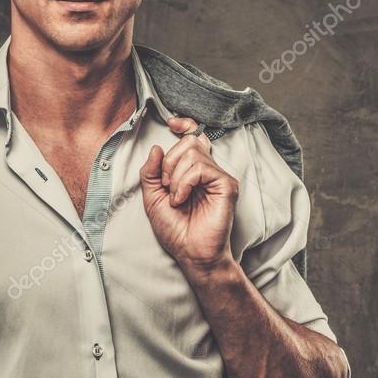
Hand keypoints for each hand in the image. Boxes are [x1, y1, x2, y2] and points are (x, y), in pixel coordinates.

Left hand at [139, 116, 238, 271]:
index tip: (172, 123)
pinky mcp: (226, 185)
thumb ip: (150, 173)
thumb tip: (156, 147)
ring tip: (176, 198)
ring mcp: (219, 177)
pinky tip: (181, 199)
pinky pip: (200, 168)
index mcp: (192, 171)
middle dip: (169, 163)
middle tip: (167, 187)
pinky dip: (184, 183)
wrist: (190, 253)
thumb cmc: (175, 230)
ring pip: (193, 153)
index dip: (185, 125)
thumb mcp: (152, 198)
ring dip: (175, 177)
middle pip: (189, 142)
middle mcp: (208, 171)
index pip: (193, 136)